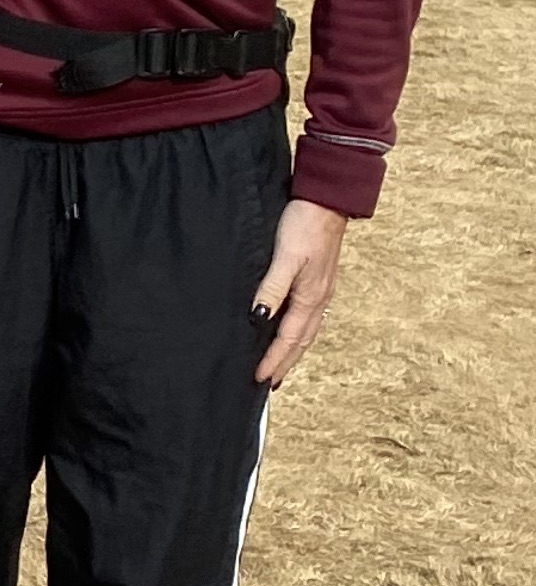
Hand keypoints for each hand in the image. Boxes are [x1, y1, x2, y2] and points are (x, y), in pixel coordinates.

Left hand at [250, 198, 347, 385]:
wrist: (326, 202)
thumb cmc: (304, 226)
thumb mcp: (285, 258)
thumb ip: (272, 288)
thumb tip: (259, 318)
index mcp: (311, 297)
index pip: (288, 338)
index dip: (273, 359)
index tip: (259, 378)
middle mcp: (318, 299)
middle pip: (300, 341)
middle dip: (285, 363)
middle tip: (269, 382)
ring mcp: (320, 290)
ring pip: (305, 330)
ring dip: (292, 350)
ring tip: (279, 365)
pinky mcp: (318, 280)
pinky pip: (307, 316)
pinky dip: (298, 331)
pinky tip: (290, 330)